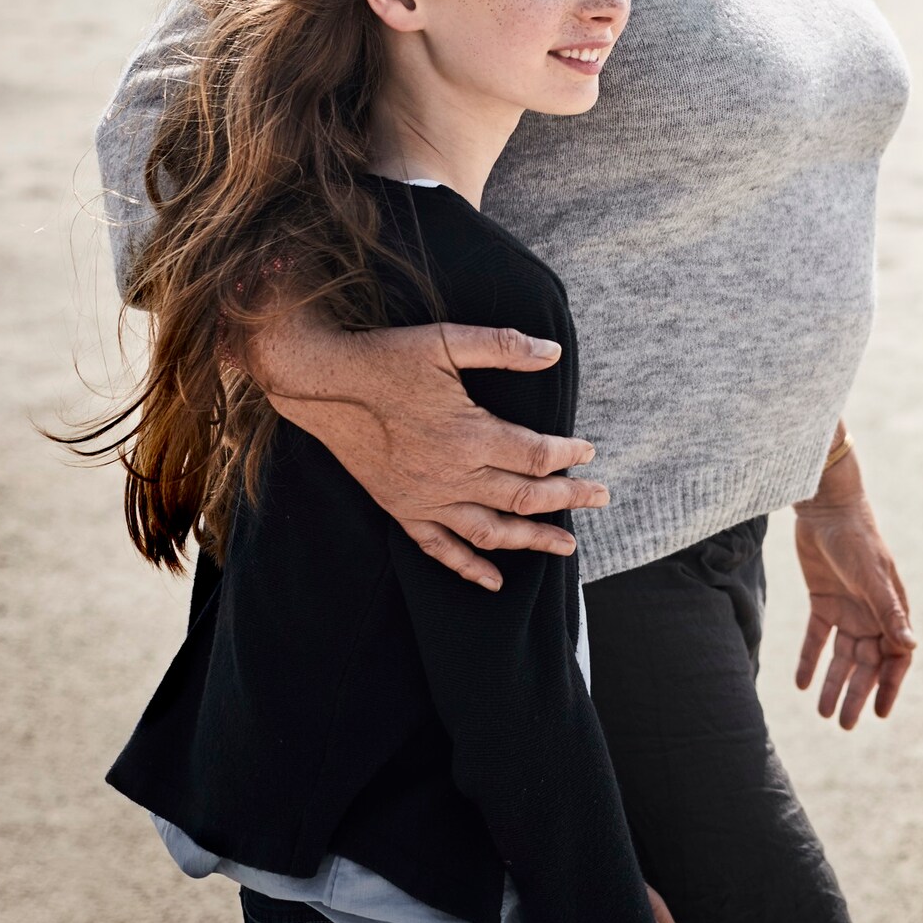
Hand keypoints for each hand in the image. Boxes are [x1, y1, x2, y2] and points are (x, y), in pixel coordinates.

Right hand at [242, 306, 608, 590]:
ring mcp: (424, 499)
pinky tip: (494, 581)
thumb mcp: (446, 341)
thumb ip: (503, 346)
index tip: (589, 453)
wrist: (320, 384)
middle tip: (602, 497)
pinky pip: (440, 549)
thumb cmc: (385, 359)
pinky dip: (469, 568)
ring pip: (490, 531)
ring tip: (566, 546)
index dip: (568, 456)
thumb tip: (553, 352)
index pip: (536, 455)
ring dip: (532, 541)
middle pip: (524, 497)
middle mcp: (451, 475)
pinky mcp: (401, 509)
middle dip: (568, 499)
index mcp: (469, 435)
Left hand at [791, 441, 915, 727]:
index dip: (889, 686)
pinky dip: (810, 659)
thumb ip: (889, 613)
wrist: (827, 507)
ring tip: (821, 712)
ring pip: (841, 656)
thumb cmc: (858, 540)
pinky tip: (800, 683)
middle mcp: (871, 613)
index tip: (880, 714)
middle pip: (866, 663)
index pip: (895, 657)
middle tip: (843, 724)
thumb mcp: (873, 579)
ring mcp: (847, 608)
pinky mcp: (822, 601)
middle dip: (857, 694)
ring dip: (833, 683)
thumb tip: (910, 647)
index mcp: (890, 610)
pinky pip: (817, 638)